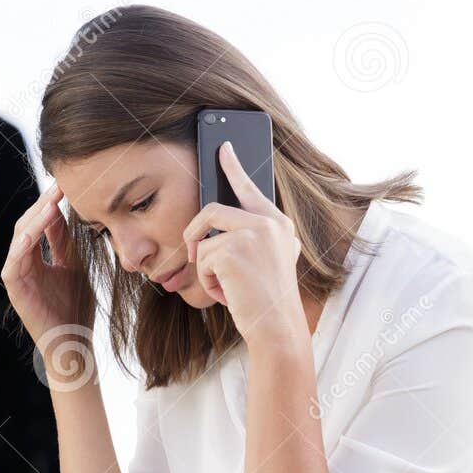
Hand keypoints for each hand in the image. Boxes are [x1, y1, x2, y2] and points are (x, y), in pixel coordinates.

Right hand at [1, 183, 95, 370]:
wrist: (73, 341)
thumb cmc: (75, 308)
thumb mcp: (74, 265)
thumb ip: (65, 241)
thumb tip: (62, 211)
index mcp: (36, 257)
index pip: (40, 222)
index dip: (51, 203)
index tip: (68, 184)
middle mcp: (23, 263)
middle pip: (27, 225)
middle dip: (43, 204)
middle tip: (60, 185)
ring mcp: (17, 276)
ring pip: (20, 239)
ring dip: (35, 220)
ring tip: (52, 203)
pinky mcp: (15, 290)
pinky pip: (13, 264)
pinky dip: (22, 247)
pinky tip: (33, 233)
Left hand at [182, 141, 306, 350]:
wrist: (277, 326)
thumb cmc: (268, 299)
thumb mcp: (271, 261)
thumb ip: (256, 238)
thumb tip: (218, 229)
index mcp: (278, 223)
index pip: (250, 187)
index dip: (233, 166)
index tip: (222, 147)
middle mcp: (268, 222)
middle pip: (211, 211)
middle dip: (195, 234)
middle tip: (195, 254)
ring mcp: (252, 234)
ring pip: (205, 241)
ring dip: (208, 269)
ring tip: (227, 287)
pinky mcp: (233, 250)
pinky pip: (204, 260)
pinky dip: (209, 283)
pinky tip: (228, 294)